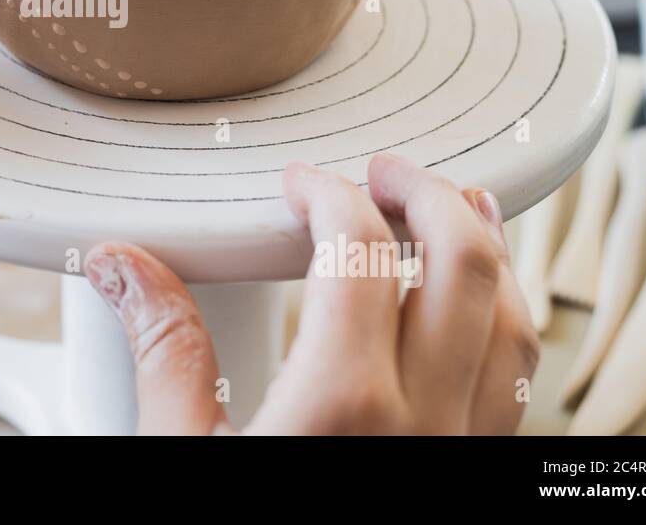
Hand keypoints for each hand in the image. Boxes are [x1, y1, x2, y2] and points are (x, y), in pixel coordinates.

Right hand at [85, 153, 539, 434]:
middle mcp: (423, 420)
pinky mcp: (473, 473)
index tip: (301, 184)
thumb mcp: (180, 455)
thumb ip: (163, 349)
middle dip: (425, 194)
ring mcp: (461, 450)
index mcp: (343, 404)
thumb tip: (126, 268)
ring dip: (486, 247)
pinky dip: (505, 320)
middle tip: (382, 172)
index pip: (358, 246)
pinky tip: (478, 310)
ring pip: (513, 317)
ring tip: (454, 208)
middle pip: (464, 260)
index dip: (329, 192)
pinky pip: (519, 381)